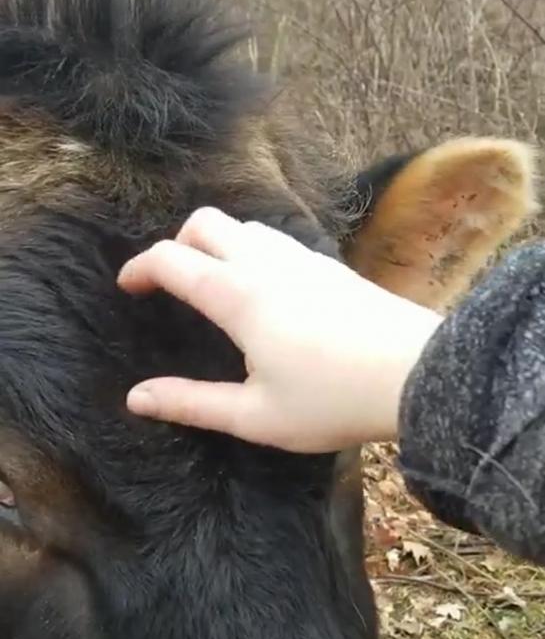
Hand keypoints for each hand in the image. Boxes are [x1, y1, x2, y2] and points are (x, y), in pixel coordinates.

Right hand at [118, 208, 441, 451]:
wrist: (419, 375)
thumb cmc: (332, 401)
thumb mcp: (255, 416)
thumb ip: (192, 404)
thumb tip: (136, 398)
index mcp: (239, 296)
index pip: (173, 260)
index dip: (140, 267)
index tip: (127, 286)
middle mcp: (268, 264)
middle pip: (206, 222)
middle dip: (177, 243)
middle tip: (172, 283)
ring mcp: (306, 259)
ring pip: (247, 226)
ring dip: (219, 243)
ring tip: (216, 284)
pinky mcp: (334, 267)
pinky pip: (280, 240)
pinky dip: (254, 250)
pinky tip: (268, 289)